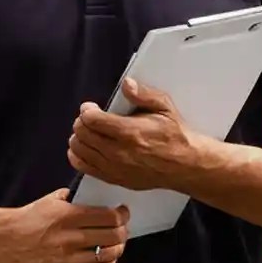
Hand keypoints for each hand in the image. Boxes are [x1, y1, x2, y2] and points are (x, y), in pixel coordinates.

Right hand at [0, 187, 129, 262]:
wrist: (9, 242)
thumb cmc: (32, 218)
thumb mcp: (52, 200)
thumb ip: (75, 198)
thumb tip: (97, 196)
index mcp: (68, 216)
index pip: (109, 217)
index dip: (122, 215)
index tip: (123, 212)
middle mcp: (70, 238)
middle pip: (113, 236)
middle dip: (123, 231)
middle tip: (122, 227)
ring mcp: (69, 259)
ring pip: (109, 255)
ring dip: (118, 247)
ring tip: (116, 242)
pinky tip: (106, 256)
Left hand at [68, 78, 202, 191]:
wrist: (184, 164)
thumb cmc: (174, 135)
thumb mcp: (165, 107)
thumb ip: (144, 94)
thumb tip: (126, 84)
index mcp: (130, 132)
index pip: (93, 120)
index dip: (87, 110)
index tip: (90, 107)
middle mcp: (119, 151)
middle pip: (83, 134)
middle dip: (81, 122)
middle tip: (89, 117)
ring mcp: (115, 167)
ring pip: (81, 151)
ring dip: (78, 138)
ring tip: (87, 131)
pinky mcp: (114, 178)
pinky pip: (84, 168)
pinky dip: (77, 157)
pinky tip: (82, 149)